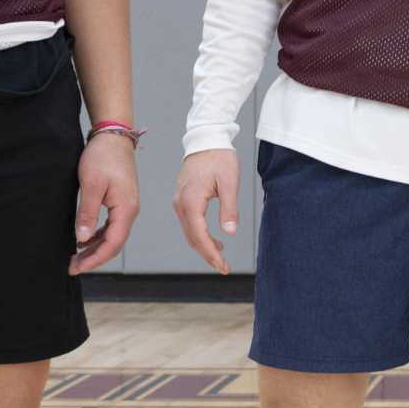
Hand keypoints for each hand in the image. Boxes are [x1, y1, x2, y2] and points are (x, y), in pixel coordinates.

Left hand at [70, 133, 139, 274]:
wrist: (113, 136)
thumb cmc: (104, 156)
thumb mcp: (91, 185)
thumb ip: (87, 214)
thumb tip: (82, 238)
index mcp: (126, 209)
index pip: (113, 244)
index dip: (95, 259)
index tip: (77, 267)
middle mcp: (130, 210)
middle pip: (114, 243)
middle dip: (94, 258)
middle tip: (73, 266)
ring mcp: (126, 206)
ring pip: (112, 235)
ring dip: (95, 248)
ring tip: (76, 255)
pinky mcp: (120, 201)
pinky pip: (111, 225)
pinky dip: (98, 235)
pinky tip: (85, 238)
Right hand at [173, 148, 240, 275]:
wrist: (206, 139)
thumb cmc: (219, 157)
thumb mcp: (229, 183)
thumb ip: (229, 208)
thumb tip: (229, 232)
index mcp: (191, 202)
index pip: (199, 236)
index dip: (210, 254)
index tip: (222, 266)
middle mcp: (180, 204)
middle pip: (192, 238)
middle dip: (207, 255)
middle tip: (223, 268)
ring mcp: (179, 202)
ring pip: (190, 232)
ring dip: (204, 246)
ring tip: (221, 256)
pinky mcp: (182, 199)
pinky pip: (190, 223)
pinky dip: (200, 235)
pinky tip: (214, 240)